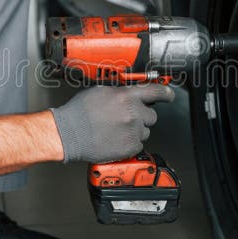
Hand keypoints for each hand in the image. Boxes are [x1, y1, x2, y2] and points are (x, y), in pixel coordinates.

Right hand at [49, 84, 175, 163]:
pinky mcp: (130, 146)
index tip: (169, 96)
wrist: (68, 133)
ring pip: (145, 131)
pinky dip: (129, 143)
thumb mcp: (101, 91)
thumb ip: (121, 92)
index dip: (165, 94)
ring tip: (116, 130)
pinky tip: (115, 139)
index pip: (156, 92)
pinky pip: (138, 144)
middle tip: (126, 118)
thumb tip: (132, 93)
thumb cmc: (80, 112)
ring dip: (136, 130)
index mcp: (127, 96)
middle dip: (142, 116)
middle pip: (152, 115)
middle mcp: (133, 113)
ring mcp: (133, 131)